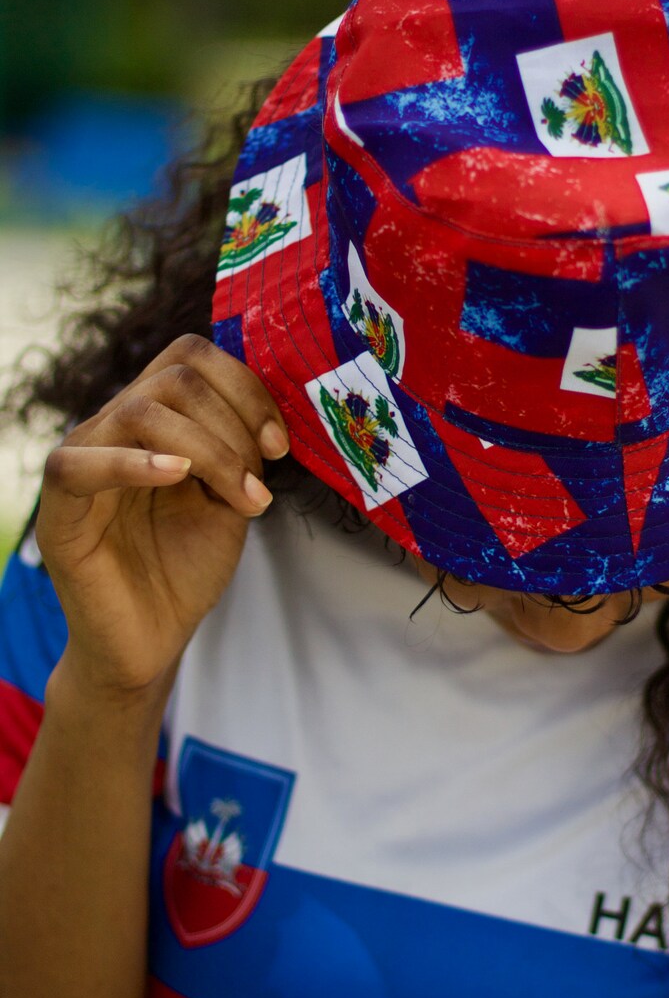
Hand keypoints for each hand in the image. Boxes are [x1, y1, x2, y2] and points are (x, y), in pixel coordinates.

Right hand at [36, 334, 288, 697]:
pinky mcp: (59, 511)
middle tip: (261, 487)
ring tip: (240, 501)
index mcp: (151, 420)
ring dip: (209, 451)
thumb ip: (240, 448)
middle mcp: (111, 429)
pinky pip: (79, 465)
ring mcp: (81, 463)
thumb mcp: (229, 497)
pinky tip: (176, 477)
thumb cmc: (186, 568)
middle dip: (235, 426)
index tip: (279, 444)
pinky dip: (133, 463)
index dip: (244, 388)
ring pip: (139, 410)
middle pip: (174, 379)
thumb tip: (266, 412)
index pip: (188, 357)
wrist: (152, 640)